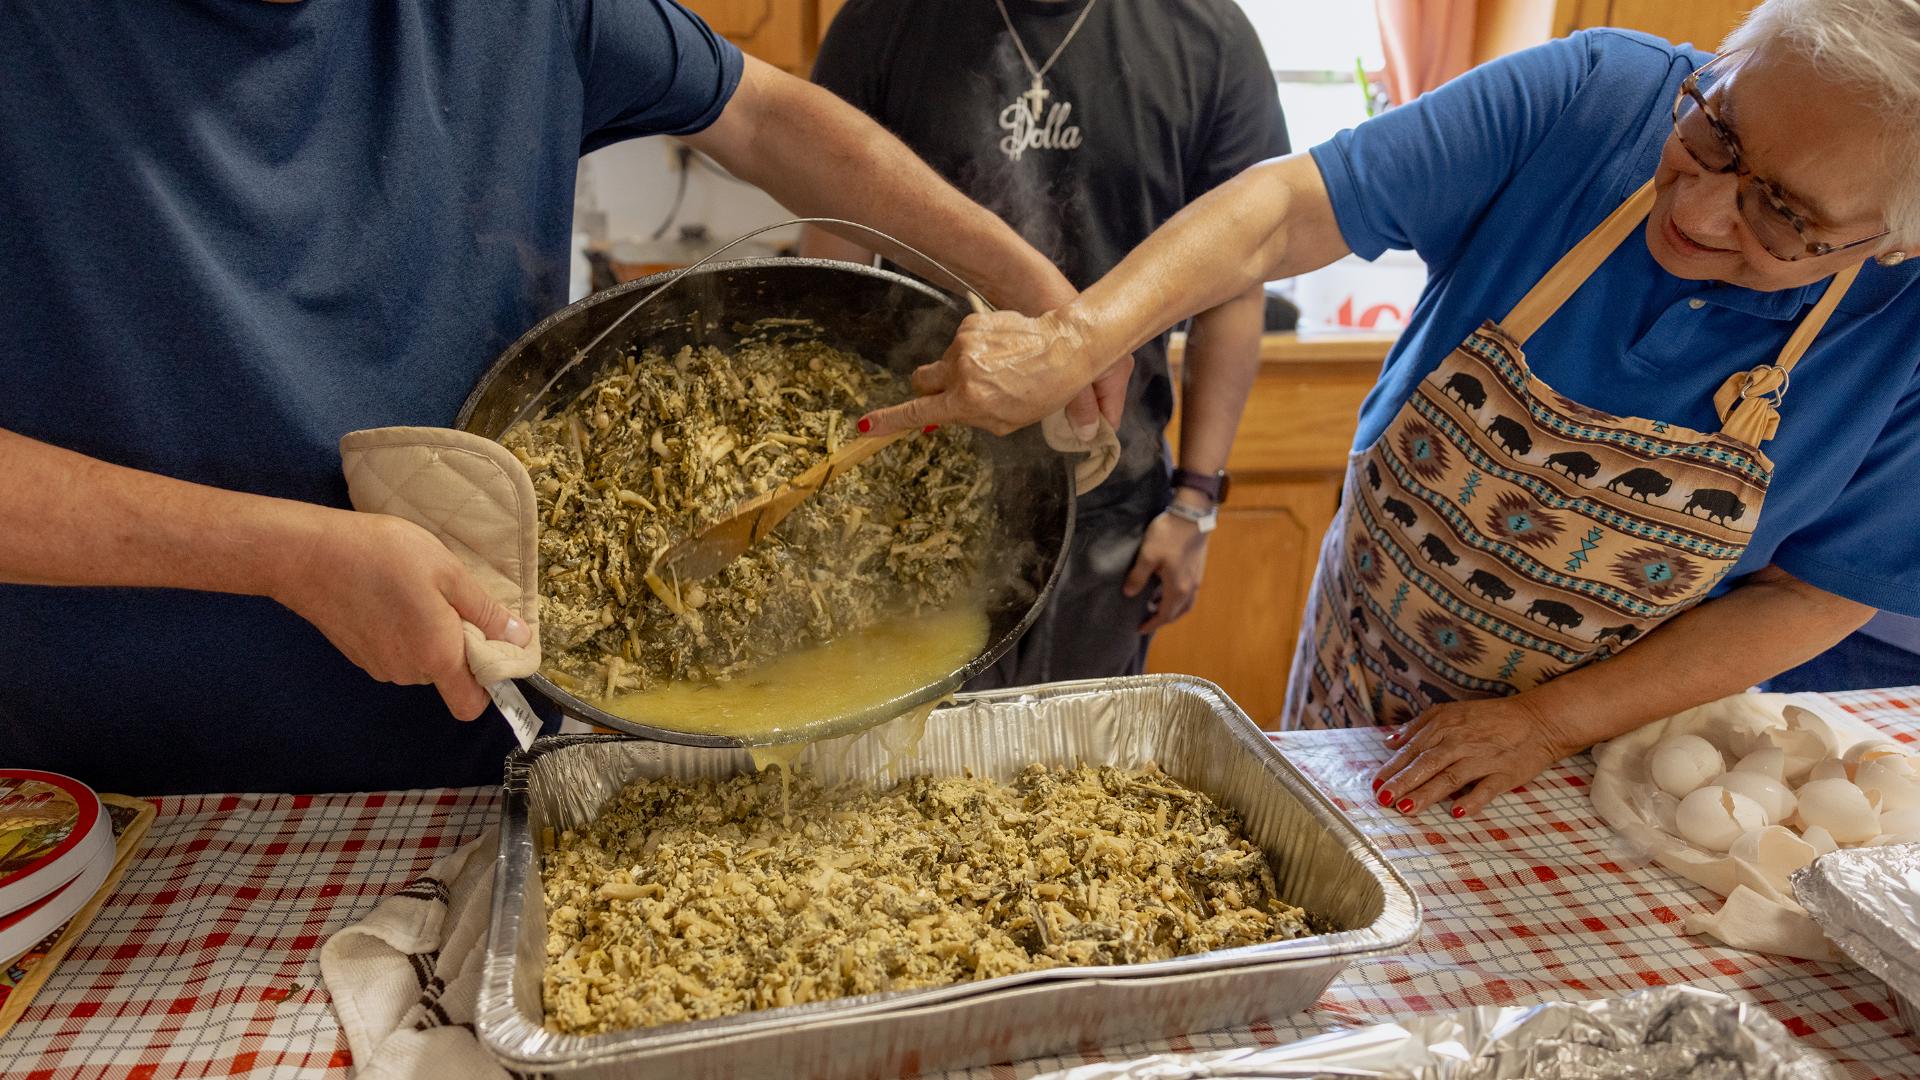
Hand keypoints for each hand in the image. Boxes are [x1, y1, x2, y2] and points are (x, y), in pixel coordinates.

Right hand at [274, 509, 530, 720]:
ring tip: (415, 592)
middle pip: (448, 677)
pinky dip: (402, 632)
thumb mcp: (448, 573)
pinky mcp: (358, 655)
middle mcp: (408, 672)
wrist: (307, 555)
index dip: (489, 684)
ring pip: (421, 662)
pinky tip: (390, 597)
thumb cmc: (384, 556)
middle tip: (448, 600)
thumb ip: (485, 612)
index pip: (471, 704)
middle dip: (457, 646)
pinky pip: (396, 652)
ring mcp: (379, 666)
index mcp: (437, 657)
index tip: (492, 647)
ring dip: (428, 636)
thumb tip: (519, 638)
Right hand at [859, 309, 1129, 436]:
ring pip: (945, 361)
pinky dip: (975, 349)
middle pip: (921, 380)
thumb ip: (973, 419)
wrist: (1067, 346)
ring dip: (961, 368)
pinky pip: (962, 342)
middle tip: (956, 392)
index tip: (867, 425)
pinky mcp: (972, 323)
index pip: (918, 412)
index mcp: (968, 401)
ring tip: (999, 370)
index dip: (890, 421)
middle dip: (931, 388)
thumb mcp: (1009, 420)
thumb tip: (944, 416)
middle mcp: (960, 371)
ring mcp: (963, 344)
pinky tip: (1003, 352)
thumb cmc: (1044, 390)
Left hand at [1124, 508, 1210, 632]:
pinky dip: (1179, 598)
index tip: (1140, 629)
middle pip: (1178, 612)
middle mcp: (1191, 587)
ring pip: (1186, 603)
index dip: (1152, 624)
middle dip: (1163, 619)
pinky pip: (1189, 592)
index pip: (1165, 615)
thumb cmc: (1168, 535)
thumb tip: (1128, 593)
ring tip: (1157, 606)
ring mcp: (1197, 578)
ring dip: (1172, 609)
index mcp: (1177, 588)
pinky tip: (1168, 589)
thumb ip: (1138, 577)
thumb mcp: (1147, 555)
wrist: (1192, 515)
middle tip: (1148, 620)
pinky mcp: (1199, 568)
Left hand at [1371, 692, 1579, 817]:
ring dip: (1428, 793)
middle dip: (1403, 781)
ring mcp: (1483, 759)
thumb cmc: (1491, 718)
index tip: (1375, 784)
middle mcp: (1461, 742)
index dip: (1394, 767)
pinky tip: (1457, 812)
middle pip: (1427, 763)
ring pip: (1451, 777)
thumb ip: (1419, 726)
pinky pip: (1487, 789)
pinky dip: (1473, 800)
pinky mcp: (1505, 774)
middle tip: (1383, 799)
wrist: (1538, 720)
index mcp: (1446, 726)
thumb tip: (1390, 741)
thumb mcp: (1452, 712)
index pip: (1414, 749)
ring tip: (1406, 808)